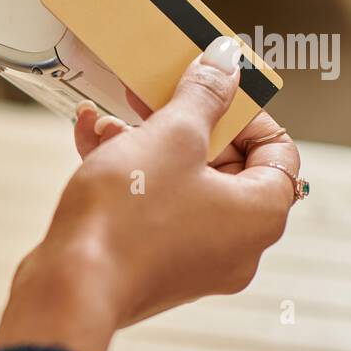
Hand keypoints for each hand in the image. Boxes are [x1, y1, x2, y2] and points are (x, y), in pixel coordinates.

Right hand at [0, 37, 300, 350]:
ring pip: (182, 187)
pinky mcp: (155, 268)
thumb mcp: (170, 136)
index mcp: (260, 214)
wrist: (71, 288)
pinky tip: (91, 145)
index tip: (208, 90)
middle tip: (151, 98)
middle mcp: (239, 245)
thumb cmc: (128, 218)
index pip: (278, 150)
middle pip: (226, 167)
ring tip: (107, 121)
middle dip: (182, 124)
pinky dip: (130, 179)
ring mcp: (196, 262)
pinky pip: (154, 212)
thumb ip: (203, 95)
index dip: (245, 112)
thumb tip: (226, 62)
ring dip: (146, 146)